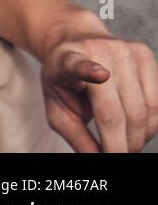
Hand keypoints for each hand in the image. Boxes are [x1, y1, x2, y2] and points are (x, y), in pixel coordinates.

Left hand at [40, 15, 157, 151]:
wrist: (76, 44)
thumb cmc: (65, 81)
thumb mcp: (57, 107)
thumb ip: (75, 135)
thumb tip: (97, 159)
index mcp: (67, 60)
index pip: (77, 65)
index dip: (89, 71)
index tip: (100, 75)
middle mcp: (98, 50)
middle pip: (118, 110)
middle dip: (120, 144)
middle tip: (115, 156)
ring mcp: (125, 50)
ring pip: (143, 109)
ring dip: (137, 137)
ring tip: (124, 146)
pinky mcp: (145, 55)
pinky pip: (156, 102)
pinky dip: (149, 125)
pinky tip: (136, 131)